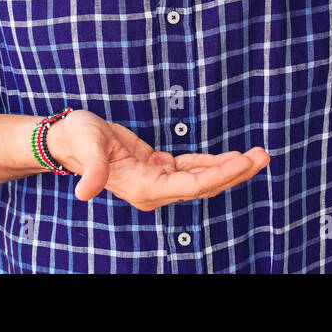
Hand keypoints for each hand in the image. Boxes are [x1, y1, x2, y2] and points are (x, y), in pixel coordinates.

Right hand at [44, 109, 270, 211]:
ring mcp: (157, 181)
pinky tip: (234, 157)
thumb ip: (93, 170)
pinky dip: (214, 163)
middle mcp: (153, 190)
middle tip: (264, 156)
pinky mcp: (158, 169)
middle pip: (204, 185)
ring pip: (203, 179)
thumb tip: (85, 193)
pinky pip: (193, 169)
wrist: (68, 139)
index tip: (243, 162)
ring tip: (258, 155)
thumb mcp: (87, 146)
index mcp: (141, 188)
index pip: (190, 185)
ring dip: (231, 168)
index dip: (218, 174)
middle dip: (235, 172)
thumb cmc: (78, 138)